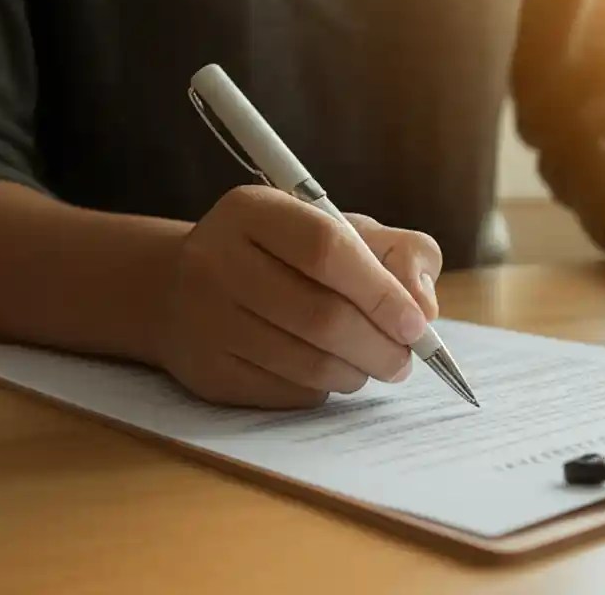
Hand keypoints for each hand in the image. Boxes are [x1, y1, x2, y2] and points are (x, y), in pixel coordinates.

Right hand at [149, 186, 441, 407]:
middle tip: (404, 359)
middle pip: (321, 316)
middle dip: (380, 346)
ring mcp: (205, 319)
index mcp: (254, 211)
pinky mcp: (206, 371)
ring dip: (356, 372)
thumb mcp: (339, 229)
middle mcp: (217, 260)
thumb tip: (424, 306)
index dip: (382, 292)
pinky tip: (326, 371)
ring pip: (307, 363)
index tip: (417, 323)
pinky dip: (322, 389)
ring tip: (372, 364)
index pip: (328, 249)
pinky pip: (286, 393)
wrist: (179, 289)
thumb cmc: (283, 255)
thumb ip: (398, 251)